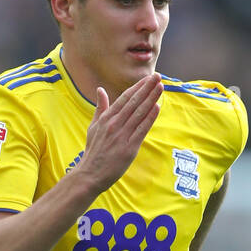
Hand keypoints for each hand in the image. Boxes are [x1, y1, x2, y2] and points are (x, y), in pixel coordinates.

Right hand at [75, 75, 162, 194]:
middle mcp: (114, 124)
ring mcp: (122, 136)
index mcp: (106, 118)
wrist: (90, 174)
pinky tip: (157, 107)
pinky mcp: (129, 148)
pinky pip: (141, 130)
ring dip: (151, 99)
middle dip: (147, 88)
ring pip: (139, 113)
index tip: (147, 78)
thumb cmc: (93, 151)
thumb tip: (100, 90)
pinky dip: (149, 118)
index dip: (137, 87)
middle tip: (157, 77)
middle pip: (134, 102)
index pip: (125, 98)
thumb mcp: (93, 127)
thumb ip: (100, 108)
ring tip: (160, 87)